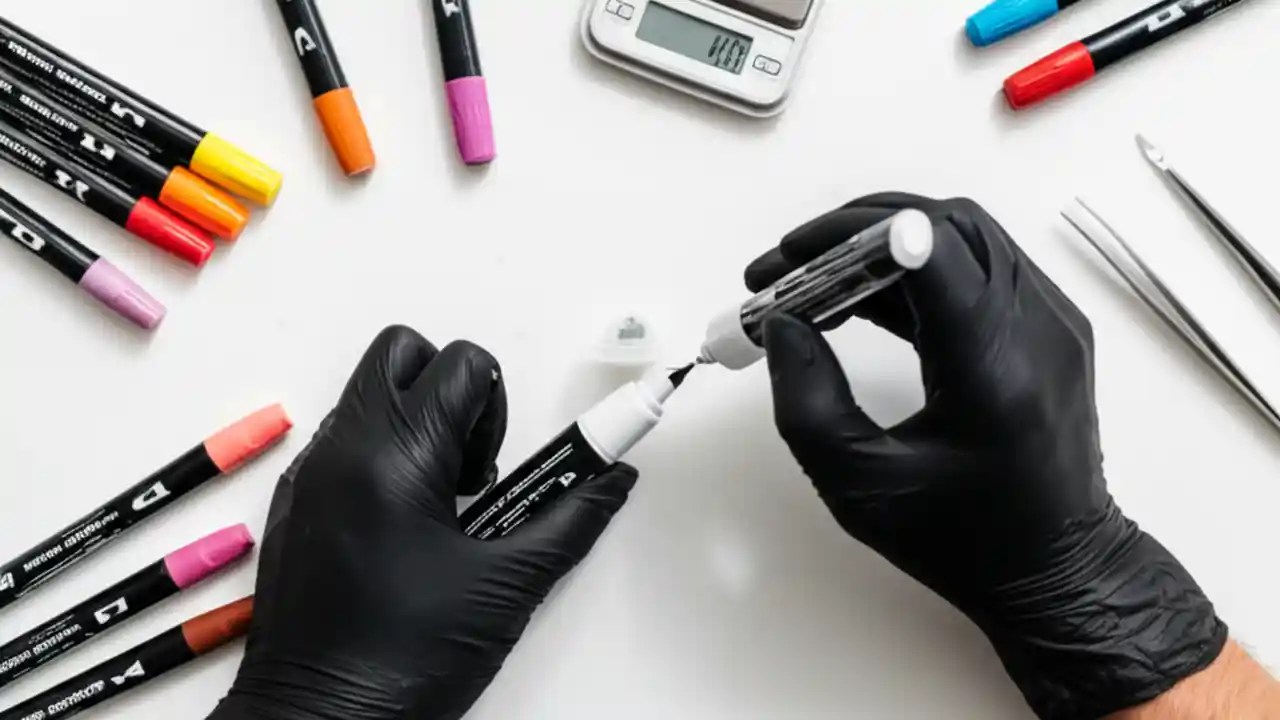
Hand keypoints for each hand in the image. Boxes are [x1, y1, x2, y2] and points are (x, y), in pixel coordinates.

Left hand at [208, 326, 636, 719]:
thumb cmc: (398, 663)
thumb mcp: (506, 586)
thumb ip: (570, 520)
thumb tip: (609, 484)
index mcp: (396, 457)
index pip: (461, 364)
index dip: (501, 406)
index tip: (518, 458)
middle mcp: (343, 450)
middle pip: (402, 353)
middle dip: (452, 387)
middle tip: (478, 458)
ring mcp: (310, 474)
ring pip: (369, 394)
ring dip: (418, 419)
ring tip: (448, 497)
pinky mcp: (296, 503)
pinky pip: (343, 441)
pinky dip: (383, 454)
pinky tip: (410, 522)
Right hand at [747, 193, 1226, 719]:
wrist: (1060, 572)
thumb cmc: (964, 542)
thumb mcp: (860, 487)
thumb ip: (807, 402)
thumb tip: (783, 326)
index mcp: (994, 369)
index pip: (930, 249)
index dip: (850, 235)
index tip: (788, 258)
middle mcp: (1037, 327)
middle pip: (947, 222)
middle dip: (854, 229)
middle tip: (788, 264)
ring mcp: (1054, 321)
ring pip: (962, 236)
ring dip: (880, 243)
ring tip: (812, 282)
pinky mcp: (1050, 326)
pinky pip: (977, 266)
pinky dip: (913, 268)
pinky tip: (860, 299)